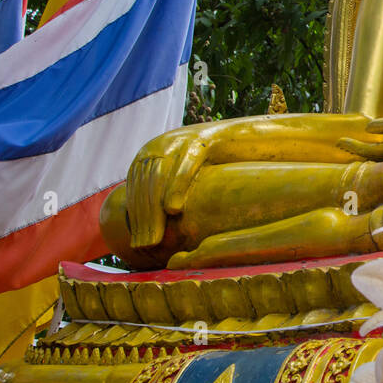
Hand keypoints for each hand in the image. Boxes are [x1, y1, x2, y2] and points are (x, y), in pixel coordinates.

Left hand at [125, 122, 229, 246]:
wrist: (247, 137)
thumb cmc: (217, 164)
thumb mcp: (186, 177)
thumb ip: (166, 193)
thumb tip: (151, 226)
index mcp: (151, 152)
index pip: (136, 187)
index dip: (135, 215)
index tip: (137, 242)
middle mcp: (161, 143)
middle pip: (144, 184)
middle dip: (143, 217)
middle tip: (146, 245)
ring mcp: (180, 139)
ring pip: (158, 176)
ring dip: (154, 209)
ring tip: (155, 236)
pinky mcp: (202, 139)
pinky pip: (185, 164)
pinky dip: (176, 186)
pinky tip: (173, 209)